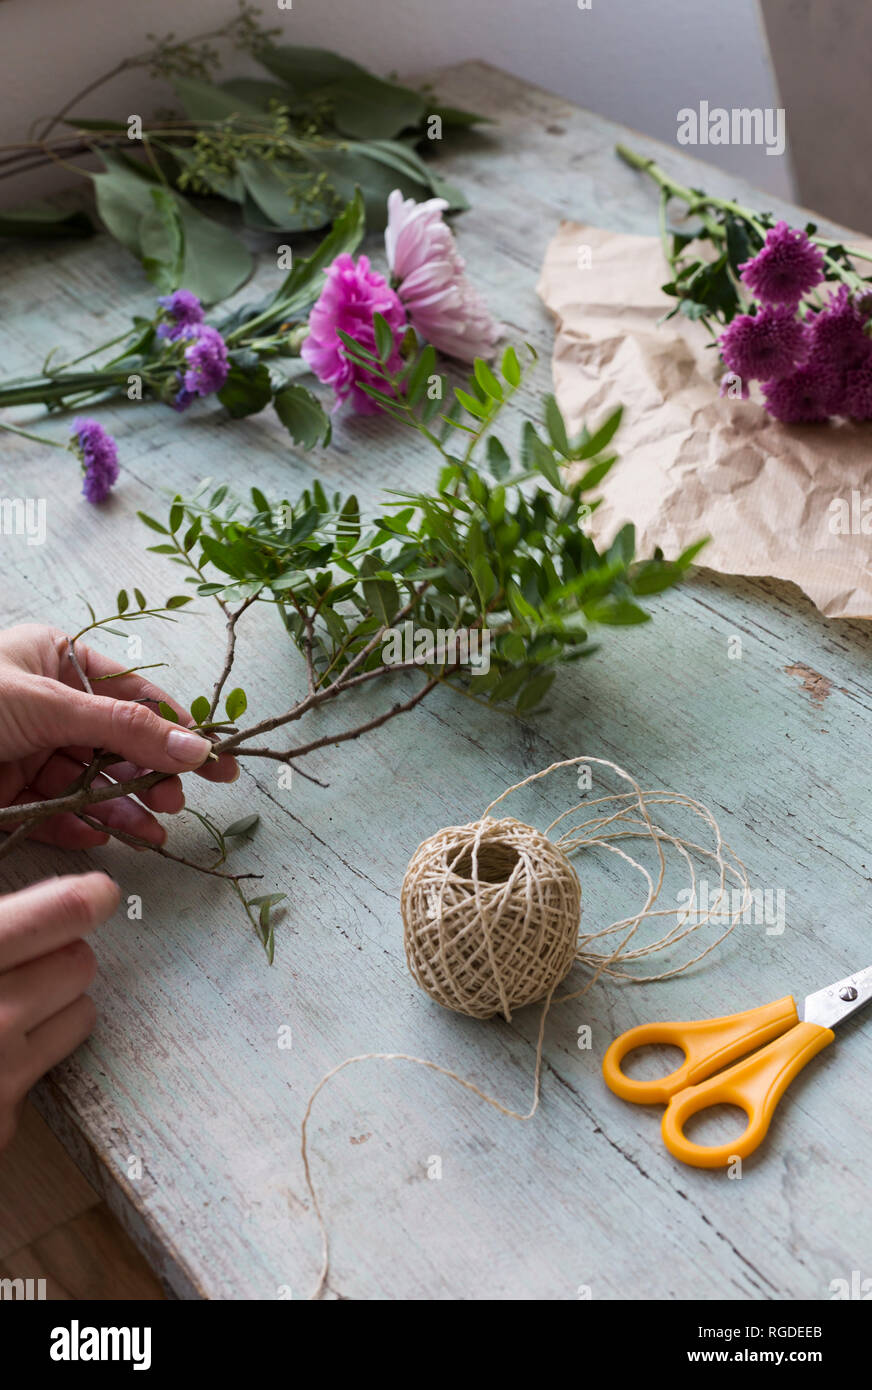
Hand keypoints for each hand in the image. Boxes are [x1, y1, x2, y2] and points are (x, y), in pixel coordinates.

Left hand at [0, 623, 237, 848]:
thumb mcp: (50, 704)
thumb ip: (124, 728)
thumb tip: (194, 747)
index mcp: (57, 662)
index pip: (134, 696)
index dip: (176, 728)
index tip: (214, 759)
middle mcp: (47, 704)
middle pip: (116, 744)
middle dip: (148, 775)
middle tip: (175, 801)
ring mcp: (26, 749)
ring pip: (89, 783)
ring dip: (121, 810)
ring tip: (150, 833)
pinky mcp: (7, 790)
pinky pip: (53, 811)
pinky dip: (77, 826)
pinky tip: (101, 835)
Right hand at [0, 872, 118, 1149]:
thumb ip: (2, 925)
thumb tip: (71, 896)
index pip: (60, 914)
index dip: (82, 899)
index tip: (98, 894)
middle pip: (79, 963)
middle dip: (56, 958)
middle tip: (18, 965)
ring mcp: (1, 1077)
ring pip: (80, 1014)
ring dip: (52, 1007)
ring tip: (5, 1009)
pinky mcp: (4, 1124)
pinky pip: (45, 1069)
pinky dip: (24, 1060)